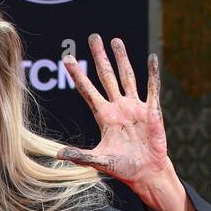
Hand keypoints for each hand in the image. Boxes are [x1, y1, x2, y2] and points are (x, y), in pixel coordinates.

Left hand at [58, 36, 193, 210]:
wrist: (146, 173)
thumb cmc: (123, 168)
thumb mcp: (98, 161)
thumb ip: (79, 155)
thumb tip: (57, 154)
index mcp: (104, 116)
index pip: (88, 90)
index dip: (78, 75)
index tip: (68, 59)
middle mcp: (118, 107)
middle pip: (107, 76)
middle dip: (100, 57)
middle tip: (93, 37)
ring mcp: (135, 107)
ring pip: (127, 76)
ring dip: (122, 58)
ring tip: (115, 41)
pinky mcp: (151, 110)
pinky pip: (152, 88)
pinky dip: (152, 74)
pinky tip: (151, 58)